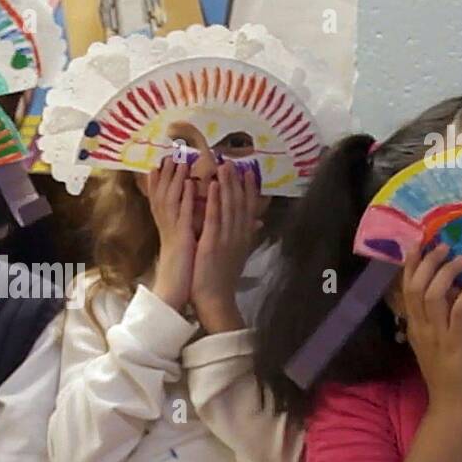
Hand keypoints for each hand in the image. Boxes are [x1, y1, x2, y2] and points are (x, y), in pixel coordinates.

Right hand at [147, 159, 195, 310]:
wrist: (174, 292)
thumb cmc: (181, 273)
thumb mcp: (183, 249)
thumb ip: (185, 235)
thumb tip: (188, 227)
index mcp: (168, 229)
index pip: (161, 201)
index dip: (159, 183)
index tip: (160, 166)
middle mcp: (166, 227)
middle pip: (162, 196)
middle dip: (165, 175)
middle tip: (167, 155)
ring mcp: (172, 232)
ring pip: (170, 200)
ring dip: (174, 180)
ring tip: (178, 161)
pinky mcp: (180, 238)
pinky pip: (182, 215)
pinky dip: (185, 197)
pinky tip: (189, 183)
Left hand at [190, 164, 268, 332]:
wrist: (216, 300)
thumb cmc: (221, 280)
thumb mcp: (235, 256)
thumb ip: (240, 239)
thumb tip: (250, 227)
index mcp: (244, 238)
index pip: (249, 209)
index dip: (250, 189)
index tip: (248, 172)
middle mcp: (238, 235)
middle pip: (241, 203)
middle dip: (238, 180)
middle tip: (234, 161)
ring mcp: (227, 239)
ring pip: (229, 206)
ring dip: (226, 184)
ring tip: (223, 166)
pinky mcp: (212, 244)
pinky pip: (214, 218)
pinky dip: (213, 200)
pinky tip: (211, 185)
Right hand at [402, 244, 461, 407]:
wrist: (457, 406)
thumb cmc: (451, 377)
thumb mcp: (438, 344)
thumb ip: (439, 321)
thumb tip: (449, 294)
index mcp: (416, 328)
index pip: (406, 290)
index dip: (410, 266)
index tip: (418, 245)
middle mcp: (422, 329)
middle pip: (416, 287)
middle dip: (428, 262)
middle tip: (442, 246)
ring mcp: (438, 336)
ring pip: (433, 295)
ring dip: (447, 273)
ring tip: (461, 258)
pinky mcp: (457, 344)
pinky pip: (459, 312)